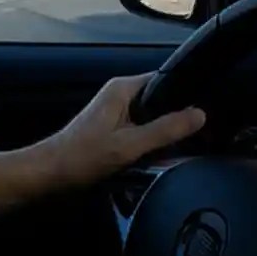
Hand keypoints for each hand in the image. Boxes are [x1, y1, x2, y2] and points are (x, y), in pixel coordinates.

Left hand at [32, 72, 206, 189]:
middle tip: (200, 134)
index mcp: (124, 88)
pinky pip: (142, 130)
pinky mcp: (113, 129)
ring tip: (185, 145)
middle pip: (161, 100)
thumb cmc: (84, 157)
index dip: (186, 93)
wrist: (48, 175)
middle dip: (177, 116)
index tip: (207, 108)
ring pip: (152, 117)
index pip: (165, 80)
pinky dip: (152, 141)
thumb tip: (200, 114)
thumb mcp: (129, 145)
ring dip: (164, 132)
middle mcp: (121, 94)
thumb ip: (165, 130)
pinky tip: (162, 155)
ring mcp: (116, 112)